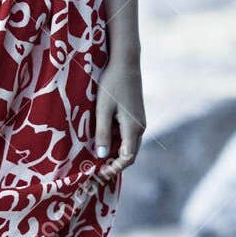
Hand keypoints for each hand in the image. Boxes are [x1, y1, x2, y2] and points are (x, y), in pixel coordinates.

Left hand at [93, 53, 144, 181]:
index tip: (99, 174)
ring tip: (96, 160)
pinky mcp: (135, 116)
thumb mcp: (102, 109)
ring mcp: (139, 121)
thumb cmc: (112, 84)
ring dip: (114, 154)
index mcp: (133, 128)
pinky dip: (116, 143)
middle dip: (114, 165)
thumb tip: (101, 156)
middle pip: (129, 154)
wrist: (125, 62)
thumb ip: (101, 133)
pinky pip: (127, 136)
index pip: (127, 158)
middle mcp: (140, 127)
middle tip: (95, 171)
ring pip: (128, 145)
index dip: (114, 169)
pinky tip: (102, 143)